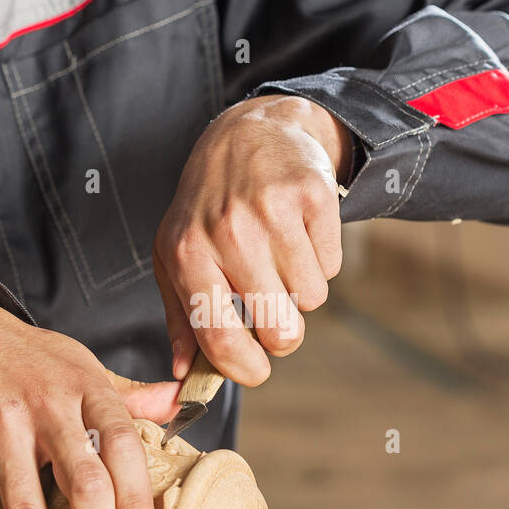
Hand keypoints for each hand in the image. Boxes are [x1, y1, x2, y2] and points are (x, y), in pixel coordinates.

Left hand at [154, 95, 351, 384]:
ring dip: (302, 290)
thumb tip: (188, 375)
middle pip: (280, 329)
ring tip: (280, 256)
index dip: (245, 369)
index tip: (257, 371)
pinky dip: (321, 260)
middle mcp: (228, 232)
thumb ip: (180, 317)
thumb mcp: (176, 254)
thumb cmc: (207, 206)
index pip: (219, 336)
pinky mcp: (312, 195)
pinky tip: (300, 233)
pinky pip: (333, 267)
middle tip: (274, 309)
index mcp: (187, 254)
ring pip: (312, 300)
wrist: (247, 133)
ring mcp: (272, 211)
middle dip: (283, 333)